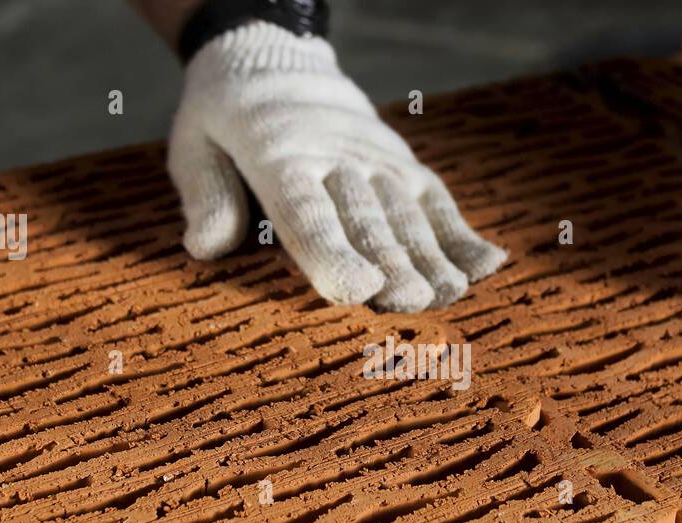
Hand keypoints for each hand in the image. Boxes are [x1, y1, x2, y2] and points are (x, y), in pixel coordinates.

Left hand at [167, 21, 506, 311]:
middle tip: (412, 302)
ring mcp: (376, 158)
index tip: (357, 289)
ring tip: (450, 294)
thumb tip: (206, 248)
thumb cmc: (223, 123)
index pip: (307, 211)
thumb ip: (205, 195)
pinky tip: (489, 265)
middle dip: (392, 263)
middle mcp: (336, 156)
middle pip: (368, 219)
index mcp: (277, 156)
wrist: (274, 61)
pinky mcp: (402, 163)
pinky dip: (462, 233)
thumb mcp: (193, 147)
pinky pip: (436, 199)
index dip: (333, 252)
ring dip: (432, 256)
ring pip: (408, 213)